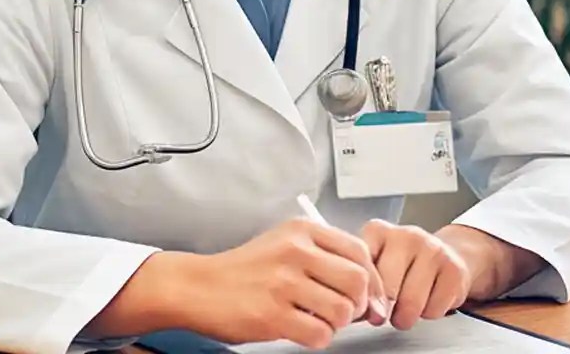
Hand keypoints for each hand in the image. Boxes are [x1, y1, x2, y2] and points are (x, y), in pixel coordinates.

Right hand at [187, 219, 387, 347]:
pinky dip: (319, 338)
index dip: (372, 279)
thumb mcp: (285, 244)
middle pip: (358, 281)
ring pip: (343, 310)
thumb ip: (324, 256)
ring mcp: (283, 284)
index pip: (360, 251)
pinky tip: (303, 330)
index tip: (370, 296)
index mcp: (303, 231)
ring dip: (337, 323)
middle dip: (360, 303)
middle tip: (347, 312)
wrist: (197, 287)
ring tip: (319, 320)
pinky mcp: (271, 316)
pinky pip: (319, 334)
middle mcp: (295, 252)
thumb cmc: (246, 270)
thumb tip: (368, 288)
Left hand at [361, 220, 472, 329]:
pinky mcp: (454, 268)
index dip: (364, 298)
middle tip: (388, 308)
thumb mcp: (373, 266)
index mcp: (378, 231)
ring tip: (406, 305)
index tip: (367, 305)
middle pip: (387, 292)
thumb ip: (363, 286)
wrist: (442, 257)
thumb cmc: (399, 268)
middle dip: (385, 311)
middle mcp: (406, 235)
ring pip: (411, 304)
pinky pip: (434, 310)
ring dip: (406, 316)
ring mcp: (433, 249)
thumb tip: (367, 313)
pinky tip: (428, 298)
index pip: (363, 273)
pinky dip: (429, 314)